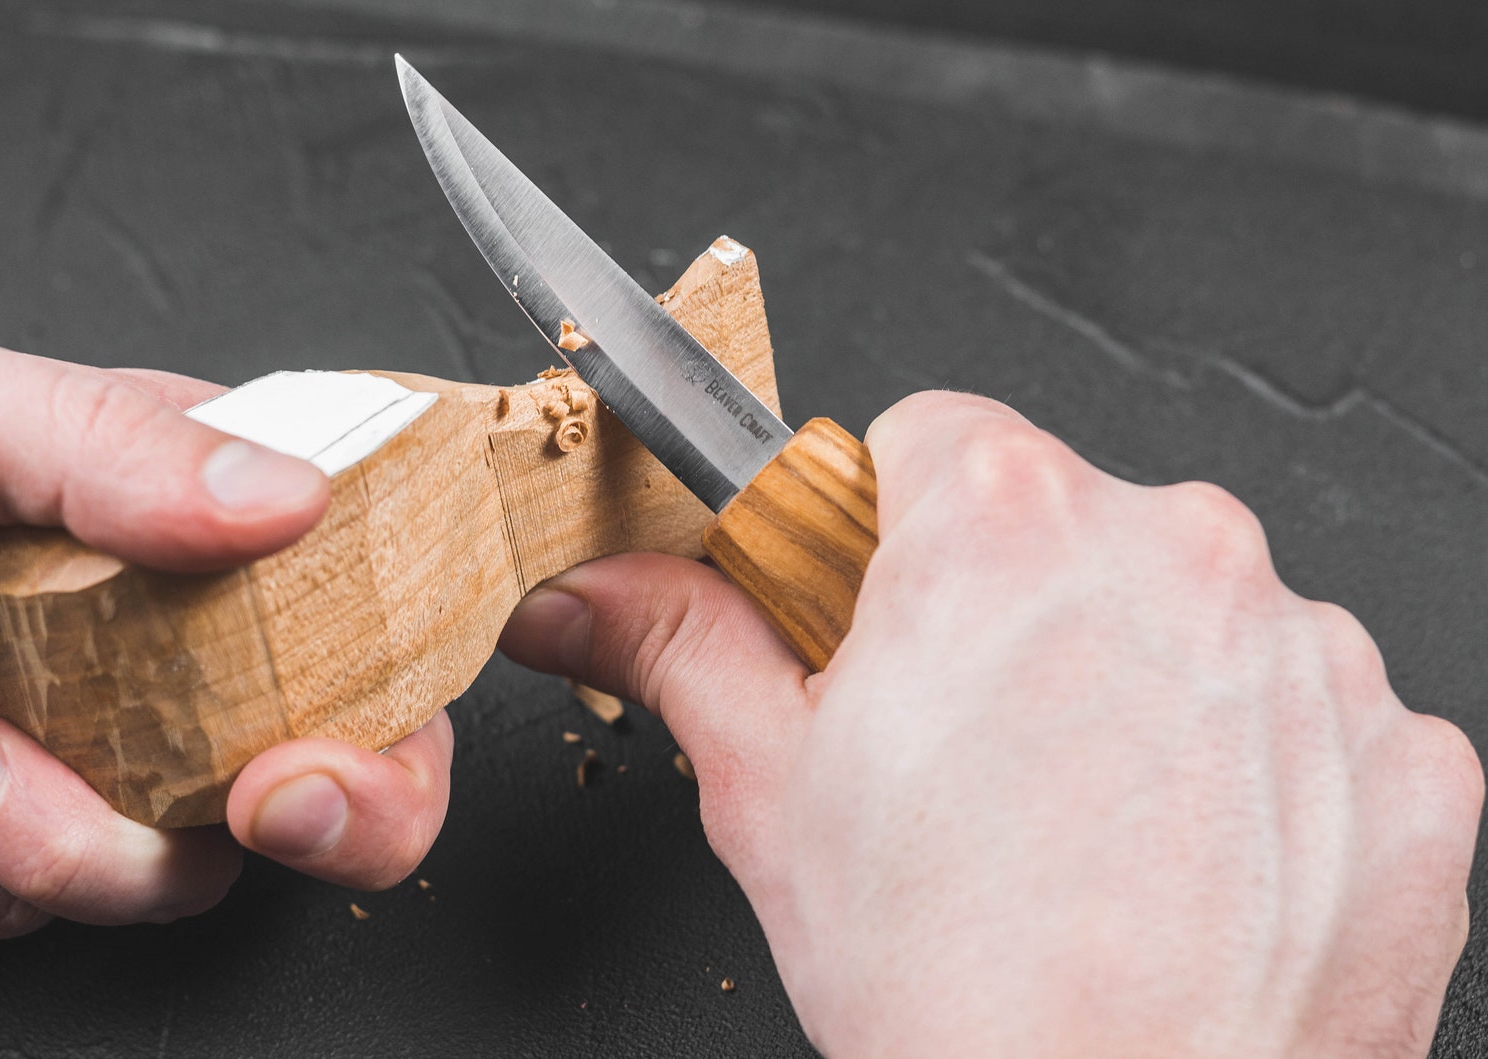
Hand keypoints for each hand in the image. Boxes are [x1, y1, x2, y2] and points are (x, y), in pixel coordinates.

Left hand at [0, 313, 452, 937]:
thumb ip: (108, 442)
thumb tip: (290, 496)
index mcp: (177, 509)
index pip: (368, 577)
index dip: (413, 651)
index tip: (378, 695)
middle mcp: (164, 635)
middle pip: (348, 746)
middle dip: (351, 805)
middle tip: (289, 797)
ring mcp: (96, 744)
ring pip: (207, 856)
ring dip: (106, 843)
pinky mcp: (9, 838)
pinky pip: (70, 899)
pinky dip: (6, 870)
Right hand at [500, 391, 1482, 1057]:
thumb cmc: (949, 983)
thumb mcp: (771, 790)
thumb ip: (682, 646)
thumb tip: (588, 595)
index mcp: (1005, 525)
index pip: (931, 437)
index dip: (888, 526)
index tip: (888, 603)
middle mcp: (1174, 549)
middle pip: (1066, 523)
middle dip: (1013, 606)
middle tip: (972, 741)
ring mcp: (1306, 650)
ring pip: (1188, 616)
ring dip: (1138, 683)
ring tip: (1084, 820)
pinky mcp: (1401, 749)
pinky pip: (1306, 715)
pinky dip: (1253, 767)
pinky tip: (1191, 860)